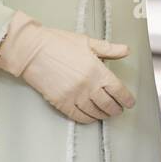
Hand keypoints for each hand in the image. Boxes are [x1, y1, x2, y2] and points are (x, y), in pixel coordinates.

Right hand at [0, 10, 134, 123]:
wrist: (32, 50)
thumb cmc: (58, 43)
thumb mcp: (86, 42)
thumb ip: (108, 49)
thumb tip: (125, 50)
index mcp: (97, 70)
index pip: (117, 90)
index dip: (126, 99)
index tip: (129, 103)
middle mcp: (88, 85)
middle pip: (108, 104)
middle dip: (116, 109)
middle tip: (118, 110)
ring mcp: (74, 95)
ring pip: (94, 112)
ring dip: (103, 115)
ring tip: (106, 114)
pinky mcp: (61, 102)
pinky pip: (78, 116)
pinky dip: (87, 119)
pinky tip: (90, 117)